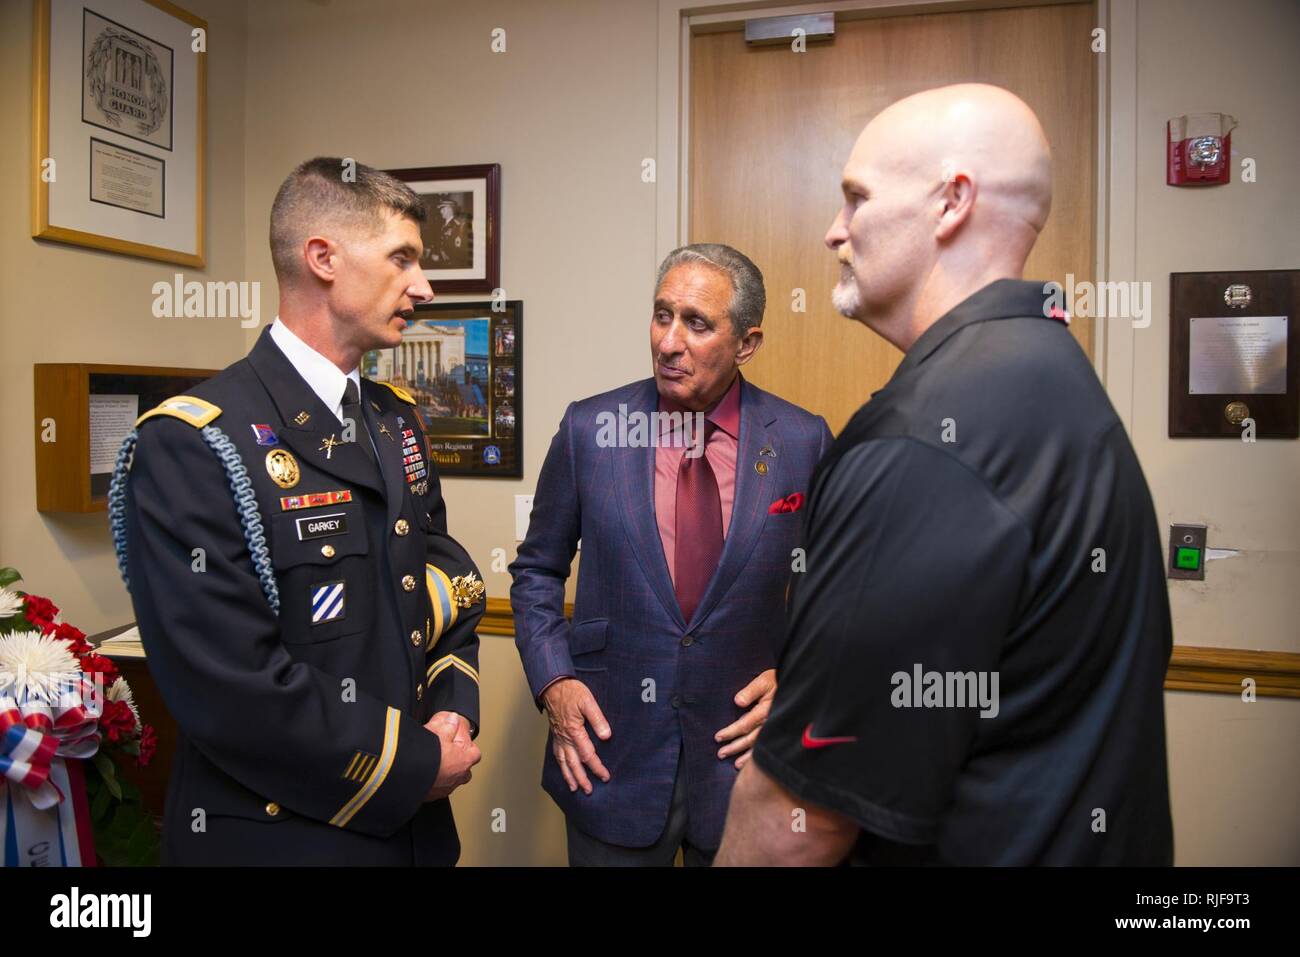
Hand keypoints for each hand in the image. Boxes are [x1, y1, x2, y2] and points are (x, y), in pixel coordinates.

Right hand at [424, 711, 480, 799]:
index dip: (469, 747)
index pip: (475, 754)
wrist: (407, 774)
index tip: (462, 743)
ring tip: (435, 765)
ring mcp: (445, 789)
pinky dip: (433, 783)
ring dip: (446, 775)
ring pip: (451, 782)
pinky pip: (437, 789)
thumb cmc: (426, 756)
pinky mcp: (431, 796)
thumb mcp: (438, 733)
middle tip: (448, 755)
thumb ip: (449, 725)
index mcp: (463, 761)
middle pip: (465, 772)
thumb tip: (453, 719)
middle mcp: (457, 778)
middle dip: (459, 764)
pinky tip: (424, 775)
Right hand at [541, 677, 610, 794]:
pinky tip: (564, 770)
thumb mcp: (588, 701)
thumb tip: (606, 736)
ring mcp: (559, 738)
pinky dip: (561, 766)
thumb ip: (598, 719)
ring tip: (575, 788)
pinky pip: (557, 755)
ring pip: (564, 762)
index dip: (597, 767)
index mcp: (574, 731)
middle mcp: (565, 738)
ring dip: (569, 776)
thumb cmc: (571, 692)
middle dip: (582, 778)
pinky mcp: (555, 735)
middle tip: (589, 791)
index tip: (605, 776)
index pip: (587, 755)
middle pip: (574, 764)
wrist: (553, 686)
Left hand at [715, 669, 776, 768]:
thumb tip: (738, 701)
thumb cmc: (777, 681)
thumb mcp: (764, 681)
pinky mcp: (780, 732)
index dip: (731, 732)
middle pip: (751, 739)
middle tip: (721, 754)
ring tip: (735, 764)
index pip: (745, 724)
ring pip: (759, 746)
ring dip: (746, 756)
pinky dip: (759, 756)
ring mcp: (776, 729)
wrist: (797, 686)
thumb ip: (751, 691)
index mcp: (766, 710)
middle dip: (735, 747)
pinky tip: (752, 763)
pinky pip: (768, 746)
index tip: (718, 737)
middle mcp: (771, 722)